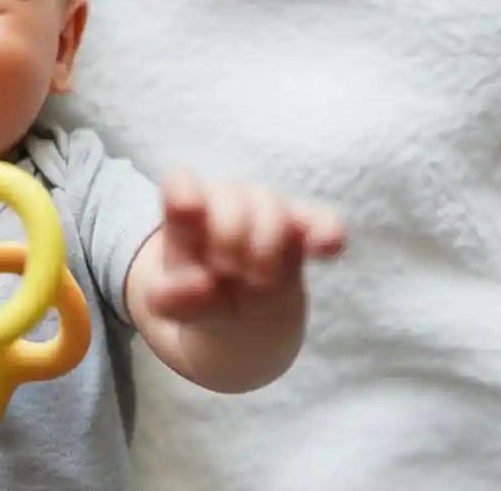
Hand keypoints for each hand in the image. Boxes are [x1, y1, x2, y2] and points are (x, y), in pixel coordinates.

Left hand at [144, 167, 345, 325]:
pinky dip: (325, 232)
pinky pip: (321, 221)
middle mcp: (225, 201)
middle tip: (227, 273)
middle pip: (230, 198)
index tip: (188, 211)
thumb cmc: (199, 298)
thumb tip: (202, 286)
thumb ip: (174, 299)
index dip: (185, 192)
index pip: (180, 183)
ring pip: (271, 209)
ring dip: (265, 252)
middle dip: (229, 240)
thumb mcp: (174, 305)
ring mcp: (268, 210)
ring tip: (255, 283)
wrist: (241, 317)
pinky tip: (326, 248)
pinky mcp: (306, 228)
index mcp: (184, 214)